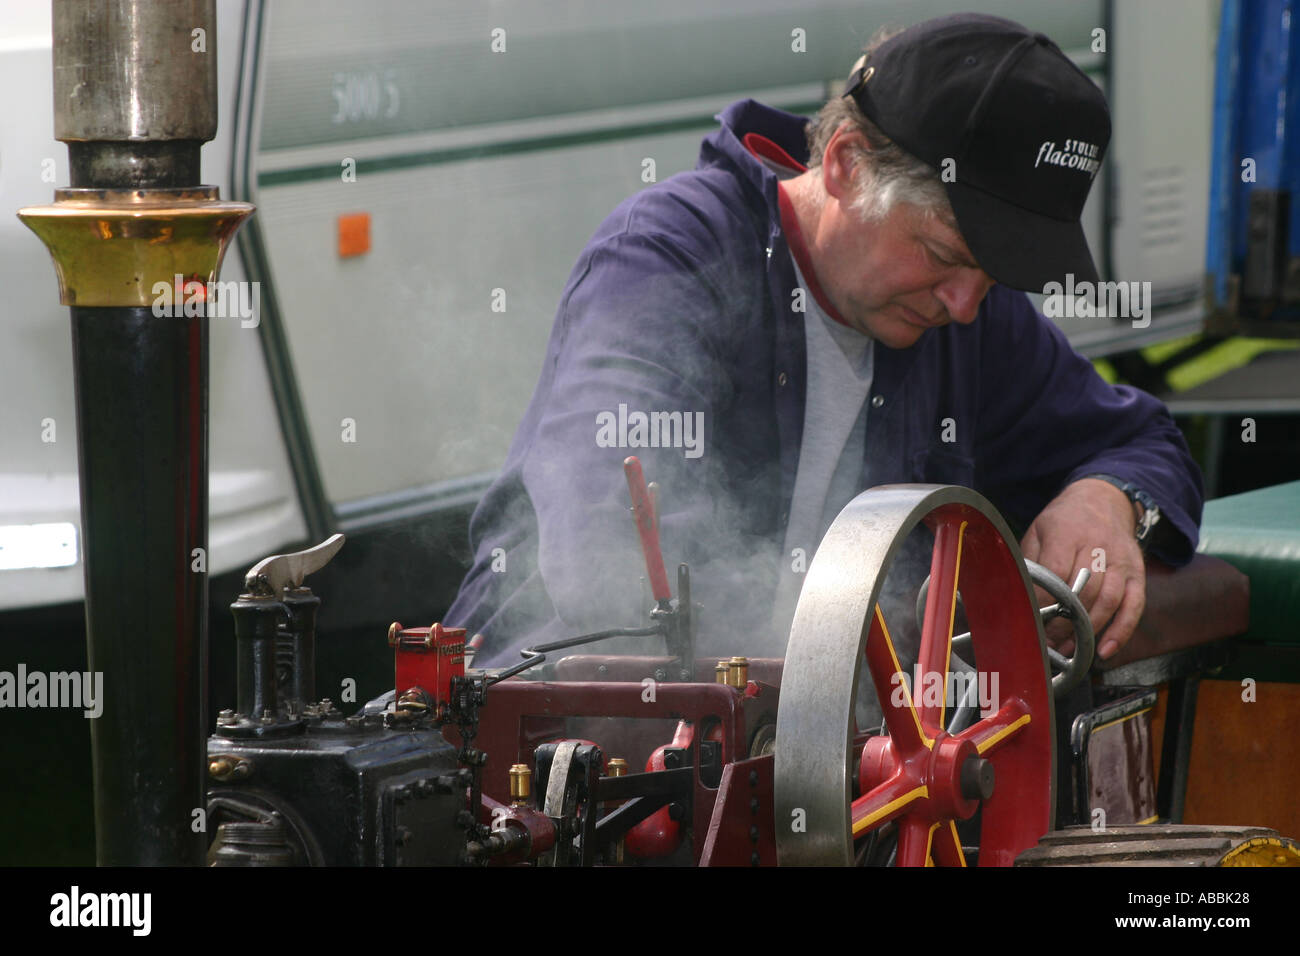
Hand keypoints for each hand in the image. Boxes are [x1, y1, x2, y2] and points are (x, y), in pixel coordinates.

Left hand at [1018, 478, 1145, 660]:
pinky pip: (1133, 606)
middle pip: (1083, 592)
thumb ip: (1030, 561)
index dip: (1043, 600)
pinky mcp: (1137, 572)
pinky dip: (1120, 632)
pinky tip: (1104, 650)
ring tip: (1068, 648)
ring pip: (1108, 602)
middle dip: (1063, 622)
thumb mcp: (1038, 530)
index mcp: (1067, 532)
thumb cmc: (1065, 521)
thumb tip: (1017, 596)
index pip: (1056, 572)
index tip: (1032, 619)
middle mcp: (1098, 546)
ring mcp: (1121, 560)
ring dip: (1087, 631)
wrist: (1104, 500)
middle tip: (1047, 641)